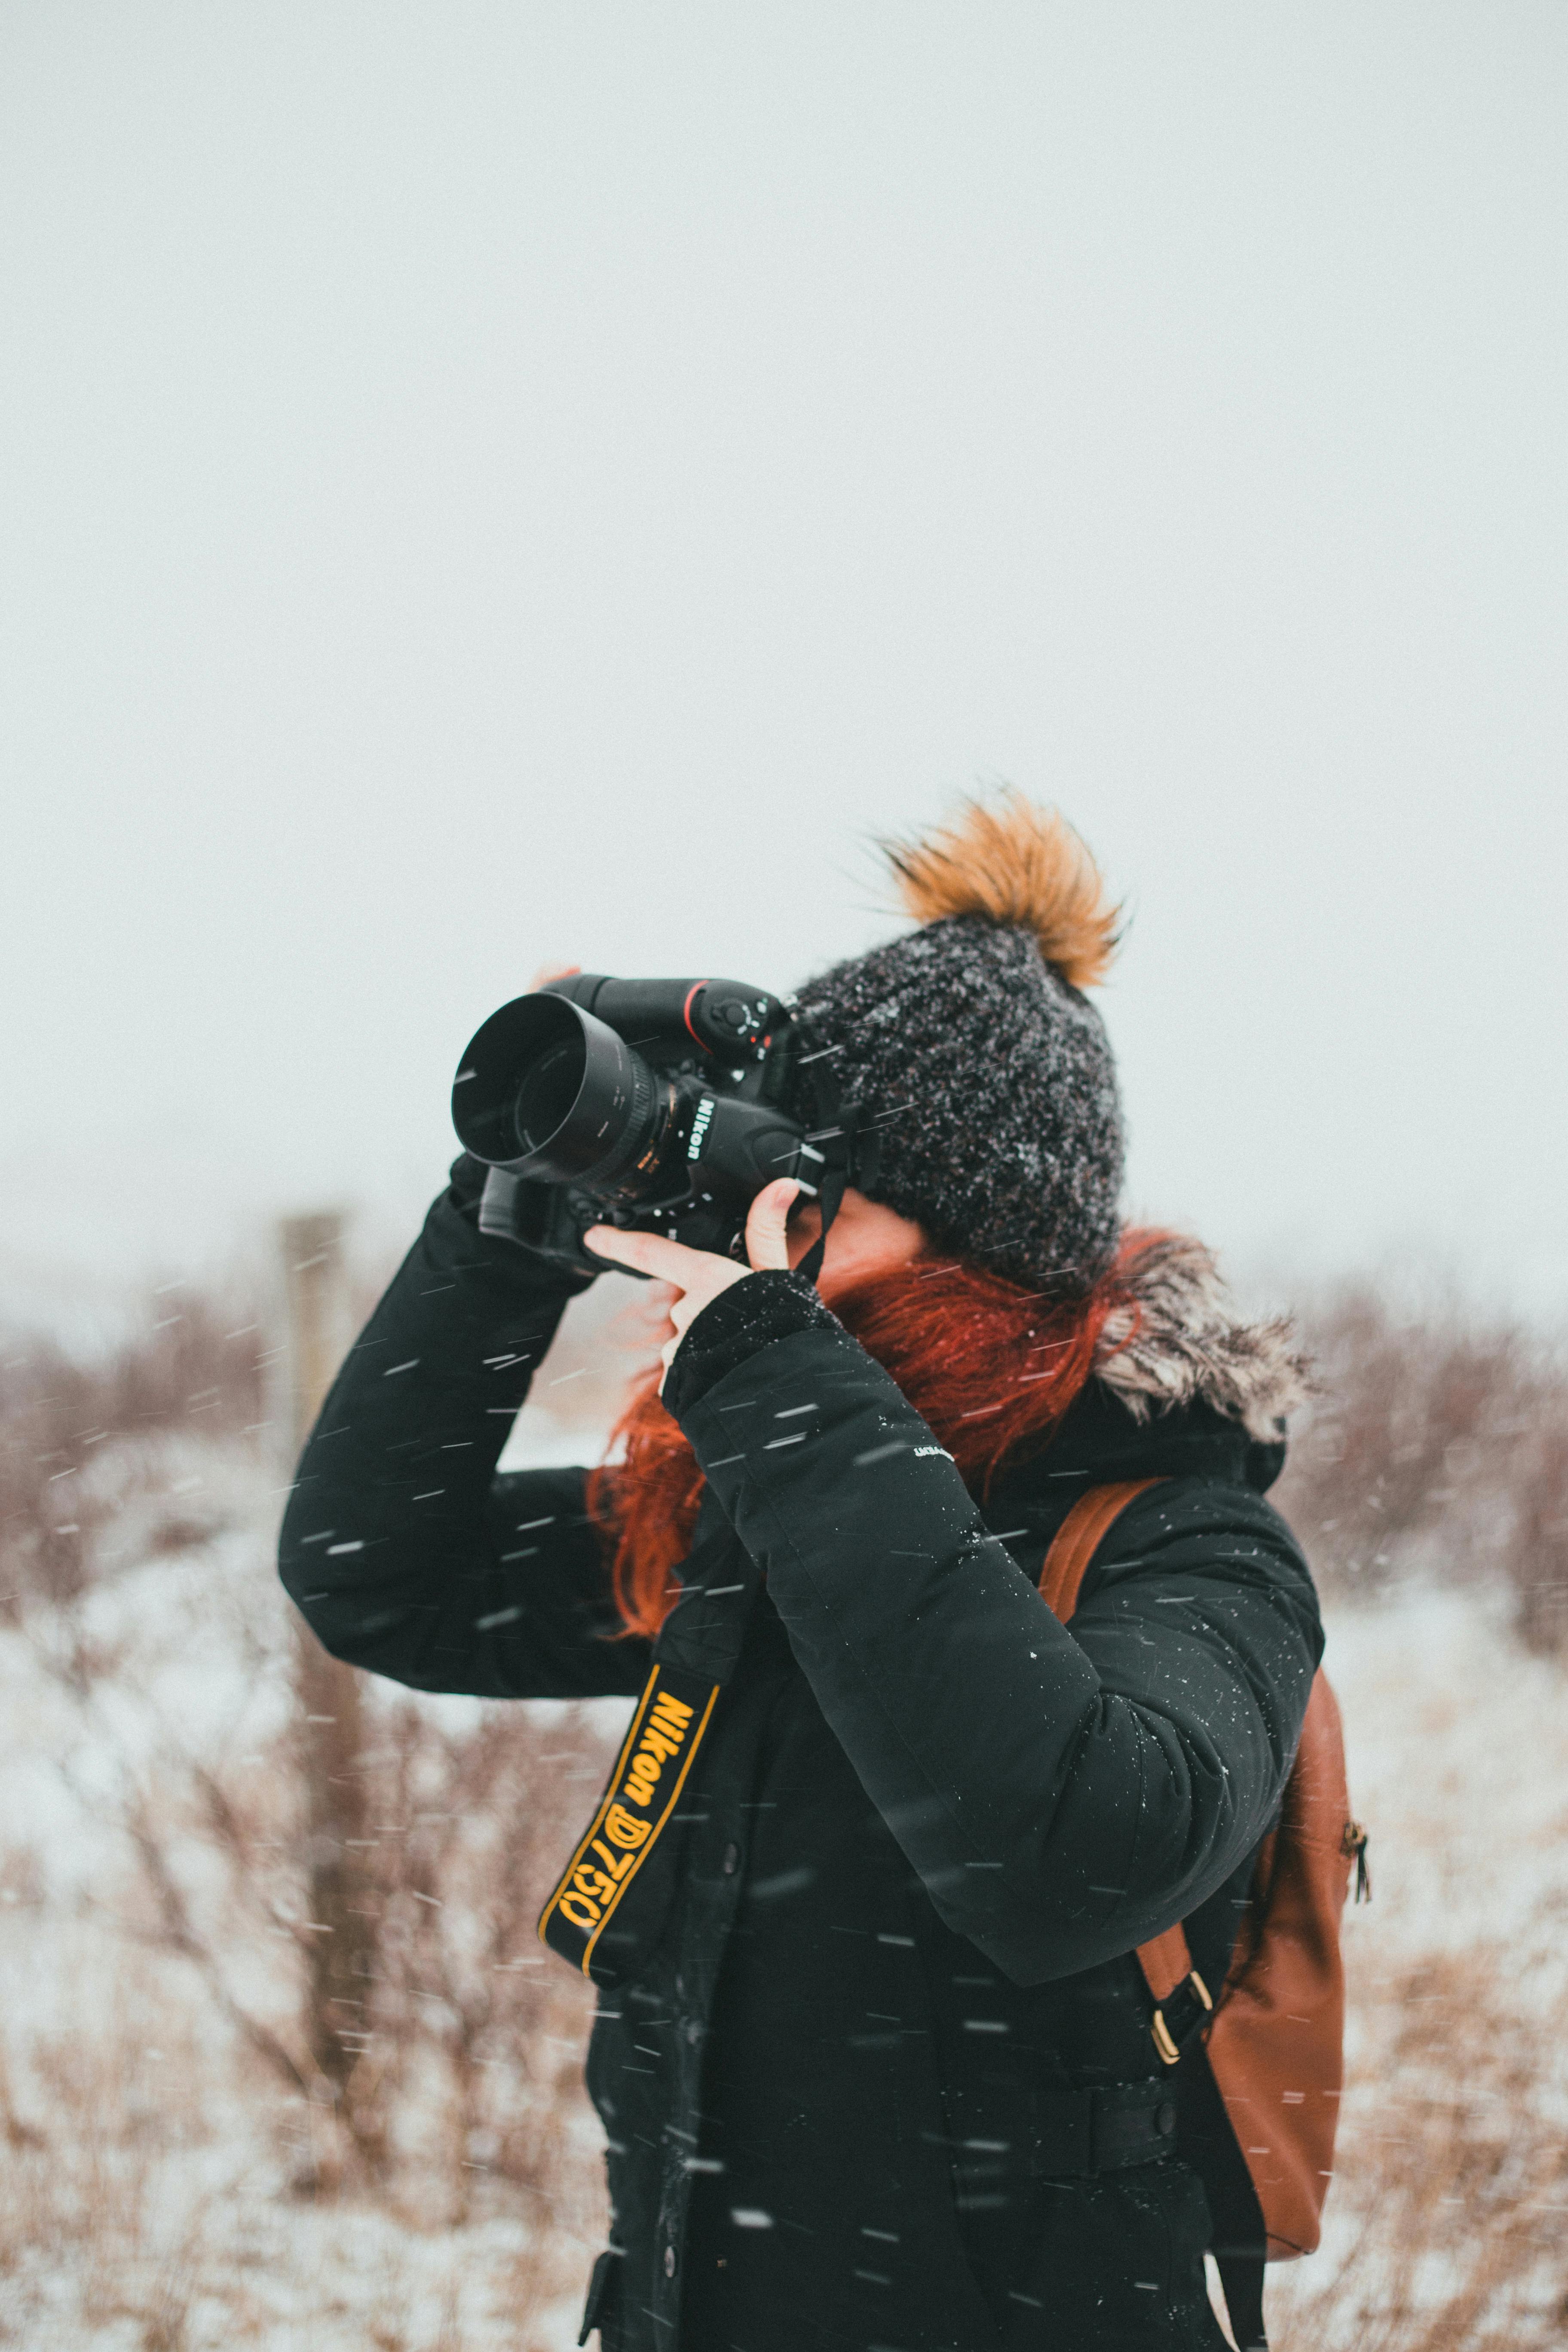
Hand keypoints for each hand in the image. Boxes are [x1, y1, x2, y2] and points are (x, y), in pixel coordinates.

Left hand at [584, 1178, 801, 1390]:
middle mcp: (684, 1309)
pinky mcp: (678, 1379)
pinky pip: (687, 1371)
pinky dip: (706, 1371)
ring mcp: (678, 1347)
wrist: (782, 1388)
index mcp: (705, 1278)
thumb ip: (768, 1231)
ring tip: (743, 1352)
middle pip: (687, 1305)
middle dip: (709, 1315)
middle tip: (743, 1326)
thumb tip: (781, 1185)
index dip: (618, 1242)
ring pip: (688, 1340)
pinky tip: (730, 1372)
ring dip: (710, 1345)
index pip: (651, 1253)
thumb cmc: (783, 1328)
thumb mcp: (777, 1275)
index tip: (594, 1236)